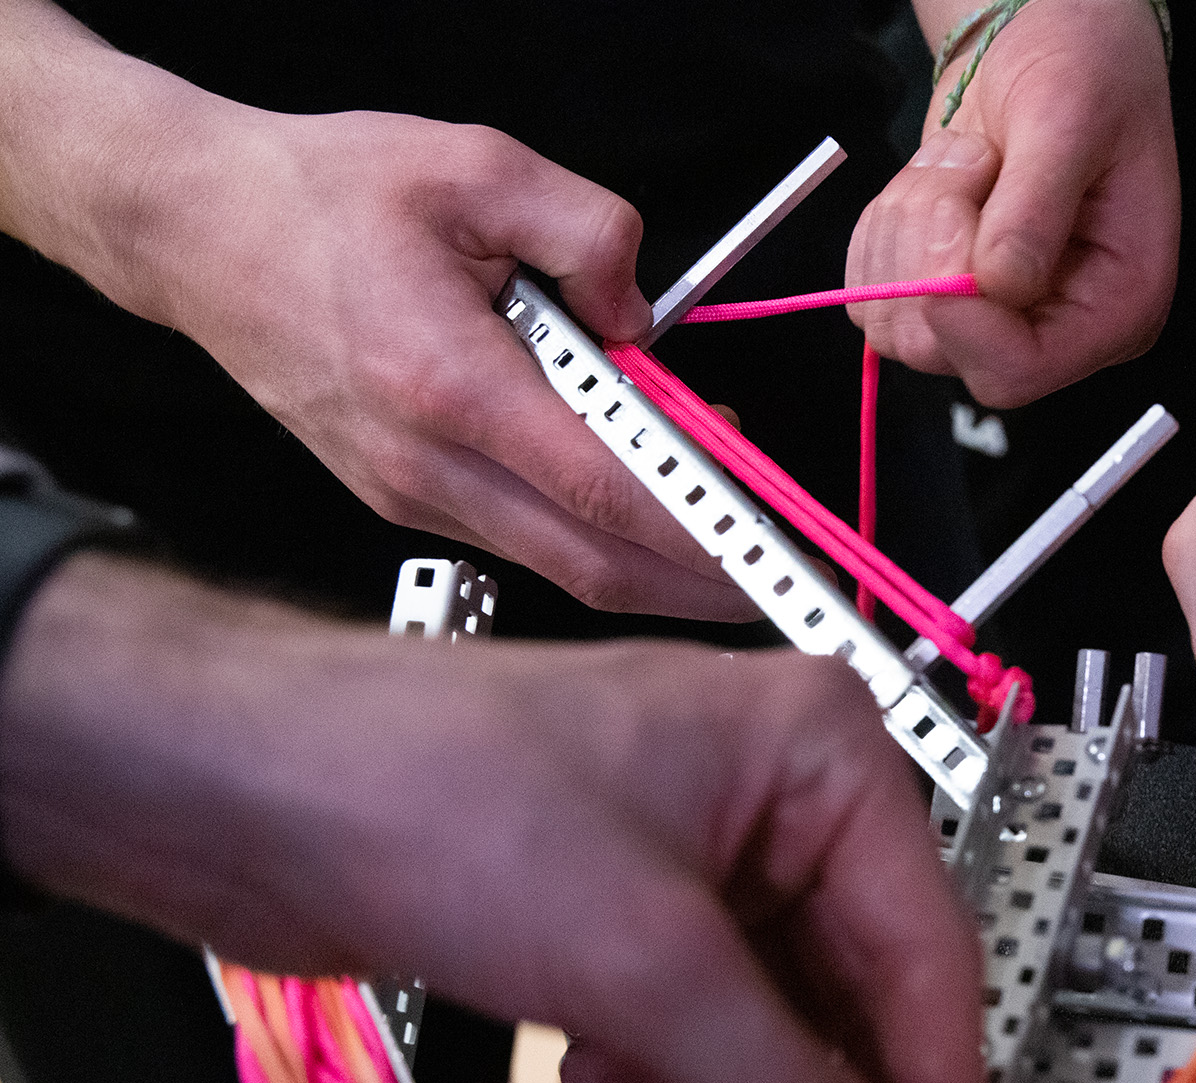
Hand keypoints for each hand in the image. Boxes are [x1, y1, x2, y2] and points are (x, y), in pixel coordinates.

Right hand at [0, 13, 750, 620]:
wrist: (197, 230)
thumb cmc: (319, 196)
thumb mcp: (476, 165)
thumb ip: (590, 231)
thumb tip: (646, 316)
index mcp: (444, 382)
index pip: (603, 488)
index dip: (699, 531)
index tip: (771, 547)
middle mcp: (423, 461)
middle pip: (591, 564)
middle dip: (700, 587)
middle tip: (781, 581)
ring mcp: (407, 493)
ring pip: (560, 568)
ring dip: (654, 572)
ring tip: (732, 548)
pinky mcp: (402, 498)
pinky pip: (523, 543)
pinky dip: (596, 542)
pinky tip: (643, 509)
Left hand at [0, 556, 985, 1082]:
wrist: (242, 791)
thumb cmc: (430, 789)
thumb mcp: (648, 968)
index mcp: (825, 752)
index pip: (929, 956)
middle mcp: (782, 800)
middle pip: (855, 1003)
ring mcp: (708, 859)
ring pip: (778, 1032)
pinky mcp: (636, 915)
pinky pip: (705, 1032)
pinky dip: (672, 1080)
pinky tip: (610, 1079)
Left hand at [846, 0, 1177, 406]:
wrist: (1050, 45)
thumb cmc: (1086, 71)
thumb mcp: (1069, 120)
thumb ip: (1035, 208)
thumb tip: (997, 284)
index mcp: (1115, 308)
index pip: (1018, 371)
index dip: (963, 319)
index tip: (950, 226)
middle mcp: (1054, 329)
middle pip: (943, 351)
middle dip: (931, 250)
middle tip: (970, 169)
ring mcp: (993, 318)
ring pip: (896, 322)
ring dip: (907, 228)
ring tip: (961, 166)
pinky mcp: (940, 296)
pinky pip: (870, 292)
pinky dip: (882, 230)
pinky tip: (934, 183)